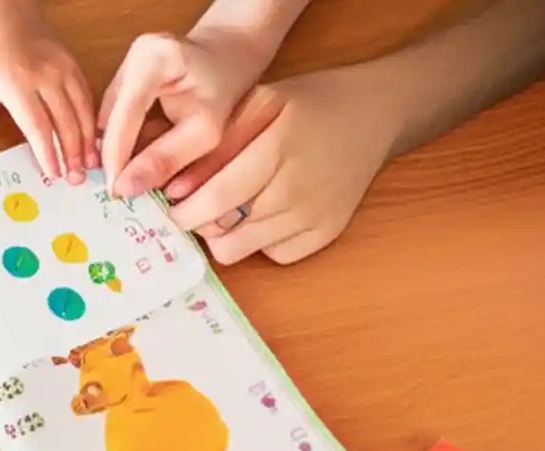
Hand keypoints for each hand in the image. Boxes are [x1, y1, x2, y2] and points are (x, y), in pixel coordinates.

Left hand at [0, 0, 95, 182]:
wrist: (6, 12)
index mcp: (18, 85)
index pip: (38, 127)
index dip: (48, 153)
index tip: (54, 173)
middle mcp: (45, 78)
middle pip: (65, 123)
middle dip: (72, 154)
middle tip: (76, 178)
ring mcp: (62, 70)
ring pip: (82, 111)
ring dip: (87, 140)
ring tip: (90, 164)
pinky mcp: (73, 65)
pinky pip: (87, 97)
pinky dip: (92, 120)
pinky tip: (93, 138)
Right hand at [99, 33, 258, 197]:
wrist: (230, 56)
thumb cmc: (226, 89)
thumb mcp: (204, 130)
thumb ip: (165, 159)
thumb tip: (124, 187)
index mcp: (153, 60)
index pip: (124, 116)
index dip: (115, 157)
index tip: (114, 193)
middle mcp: (132, 56)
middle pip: (110, 117)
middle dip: (113, 157)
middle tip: (118, 193)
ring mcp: (124, 63)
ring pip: (109, 118)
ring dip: (116, 150)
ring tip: (124, 181)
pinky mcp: (123, 75)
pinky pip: (115, 115)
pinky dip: (123, 139)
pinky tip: (131, 161)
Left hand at [165, 69, 398, 264]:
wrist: (374, 113)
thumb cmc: (307, 104)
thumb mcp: (258, 103)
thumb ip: (216, 143)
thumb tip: (175, 187)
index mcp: (278, 149)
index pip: (217, 198)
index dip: (184, 208)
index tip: (170, 203)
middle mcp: (298, 190)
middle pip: (223, 229)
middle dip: (197, 221)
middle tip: (194, 204)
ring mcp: (315, 216)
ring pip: (241, 248)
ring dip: (224, 231)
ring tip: (230, 204)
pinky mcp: (326, 234)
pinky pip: (271, 254)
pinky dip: (257, 239)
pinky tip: (263, 212)